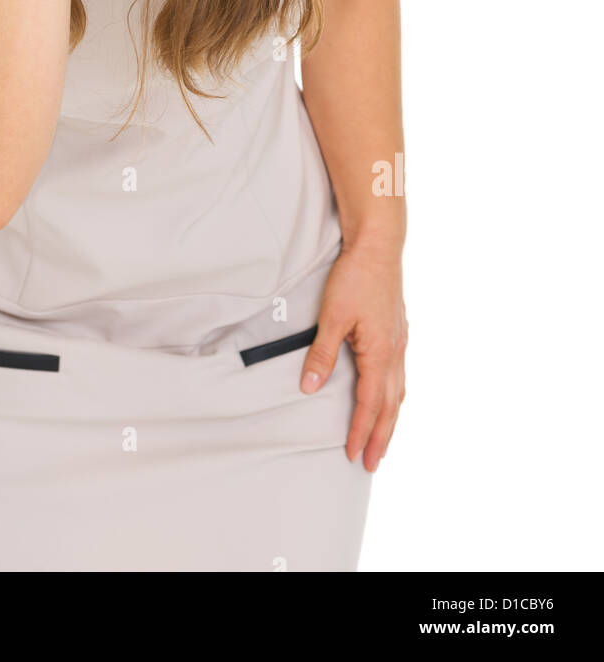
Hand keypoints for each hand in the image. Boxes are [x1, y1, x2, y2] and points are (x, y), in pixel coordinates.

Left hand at [299, 243, 407, 471]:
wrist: (378, 247)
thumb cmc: (356, 278)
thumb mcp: (332, 317)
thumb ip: (322, 355)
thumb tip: (309, 387)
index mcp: (380, 354)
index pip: (370, 404)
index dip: (361, 432)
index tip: (354, 454)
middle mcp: (396, 353)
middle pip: (390, 406)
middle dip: (381, 437)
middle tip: (372, 464)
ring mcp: (401, 342)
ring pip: (399, 392)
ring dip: (391, 419)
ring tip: (383, 439)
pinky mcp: (399, 332)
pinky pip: (401, 375)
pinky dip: (395, 396)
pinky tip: (390, 396)